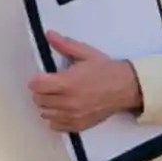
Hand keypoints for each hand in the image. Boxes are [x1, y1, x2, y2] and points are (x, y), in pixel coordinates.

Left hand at [28, 31, 142, 132]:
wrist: (125, 88)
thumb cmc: (106, 70)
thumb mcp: (85, 53)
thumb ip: (65, 45)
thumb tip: (49, 35)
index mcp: (68, 82)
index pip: (37, 85)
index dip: (36, 79)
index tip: (41, 76)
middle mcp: (68, 101)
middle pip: (38, 100)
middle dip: (40, 91)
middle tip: (49, 84)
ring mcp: (73, 115)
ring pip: (45, 113)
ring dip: (47, 104)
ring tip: (57, 95)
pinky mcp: (78, 125)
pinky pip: (55, 125)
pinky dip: (55, 117)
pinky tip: (62, 108)